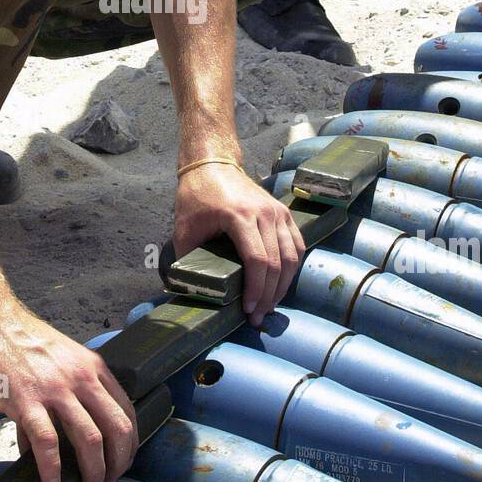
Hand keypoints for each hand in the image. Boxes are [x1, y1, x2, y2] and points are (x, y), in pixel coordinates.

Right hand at [0, 300, 137, 481]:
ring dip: (94, 473)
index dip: (128, 444)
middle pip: (117, 429)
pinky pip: (48, 442)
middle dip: (118, 464)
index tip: (120, 463)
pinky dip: (52, 469)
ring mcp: (55, 389)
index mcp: (92, 367)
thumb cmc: (17, 338)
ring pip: (90, 440)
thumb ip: (65, 393)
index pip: (126, 411)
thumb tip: (52, 438)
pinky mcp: (27, 400)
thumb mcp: (58, 359)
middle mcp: (81, 378)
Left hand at [174, 163, 304, 325]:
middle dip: (269, 296)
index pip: (257, 260)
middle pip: (277, 263)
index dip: (255, 290)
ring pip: (292, 257)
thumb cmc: (196, 197)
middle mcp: (264, 213)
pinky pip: (297, 245)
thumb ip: (188, 259)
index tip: (247, 310)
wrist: (213, 165)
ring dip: (283, 286)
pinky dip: (292, 268)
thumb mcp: (184, 229)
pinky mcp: (284, 213)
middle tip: (258, 317)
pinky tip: (280, 284)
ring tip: (269, 305)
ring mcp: (278, 212)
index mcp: (239, 216)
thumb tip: (190, 292)